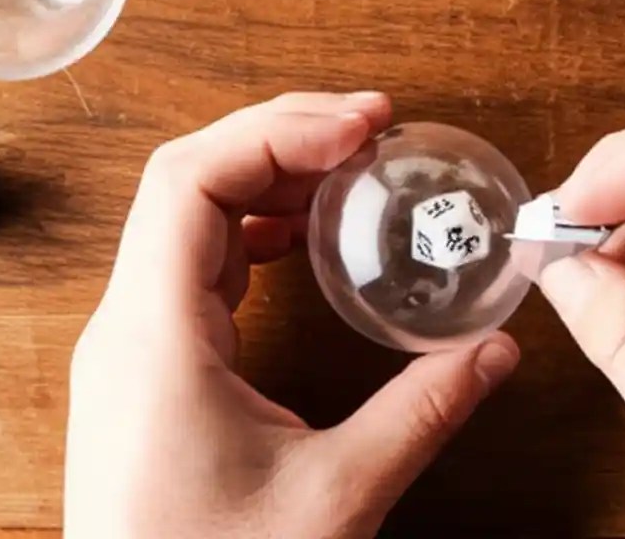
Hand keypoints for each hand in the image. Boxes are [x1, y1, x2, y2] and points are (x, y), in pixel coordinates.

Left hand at [64, 92, 519, 538]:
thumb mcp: (334, 498)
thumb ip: (421, 414)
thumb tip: (495, 352)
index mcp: (155, 339)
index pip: (189, 180)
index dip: (276, 131)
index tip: (358, 125)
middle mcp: (130, 328)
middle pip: (187, 182)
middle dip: (281, 139)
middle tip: (368, 129)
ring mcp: (134, 348)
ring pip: (187, 220)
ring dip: (268, 180)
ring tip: (349, 168)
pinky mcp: (151, 371)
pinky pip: (194, 267)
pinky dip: (253, 233)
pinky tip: (305, 238)